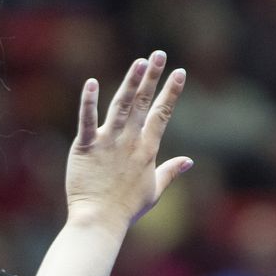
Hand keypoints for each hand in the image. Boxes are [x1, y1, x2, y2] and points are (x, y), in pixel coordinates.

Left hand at [65, 50, 190, 227]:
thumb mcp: (154, 190)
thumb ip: (171, 172)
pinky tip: (92, 82)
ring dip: (131, 82)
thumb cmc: (126, 209)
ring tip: (140, 62)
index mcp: (147, 150)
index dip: (171, 92)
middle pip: (144, 103)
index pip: (162, 114)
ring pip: (121, 106)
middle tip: (159, 54)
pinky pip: (87, 120)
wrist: (100, 221)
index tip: (179, 72)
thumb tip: (190, 161)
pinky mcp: (85, 146)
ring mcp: (108, 142)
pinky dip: (89, 101)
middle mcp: (130, 141)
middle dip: (153, 77)